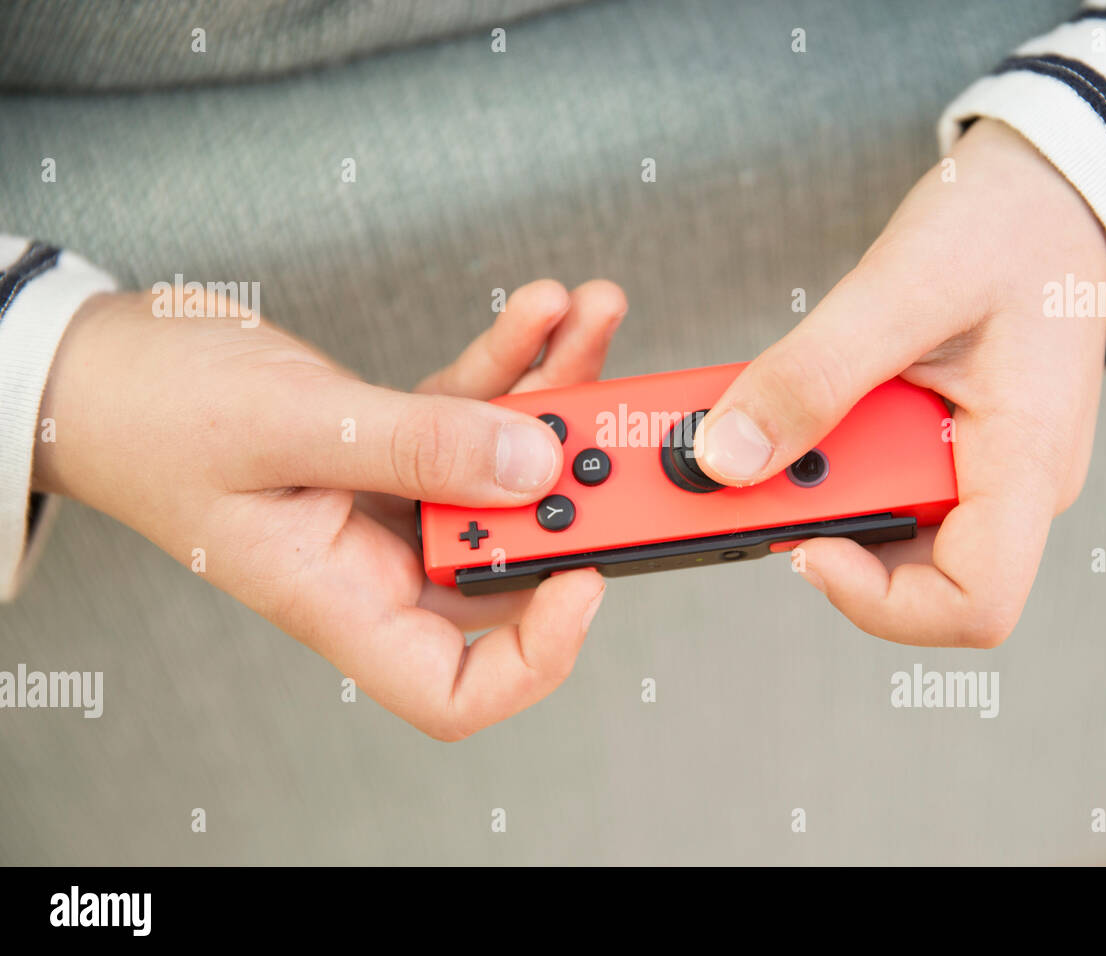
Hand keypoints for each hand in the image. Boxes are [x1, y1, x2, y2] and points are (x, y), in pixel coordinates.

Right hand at [34, 278, 626, 737]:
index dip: (536, 656)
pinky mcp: (395, 443)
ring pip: (506, 472)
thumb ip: (412, 449)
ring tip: (587, 320)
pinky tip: (539, 310)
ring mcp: (390, 501)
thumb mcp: (286, 428)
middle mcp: (376, 560)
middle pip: (508, 559)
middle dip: (575, 487)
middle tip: (612, 414)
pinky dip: (510, 361)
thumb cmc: (151, 414)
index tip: (584, 577)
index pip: (453, 688)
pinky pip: (475, 411)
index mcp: (339, 596)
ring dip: (556, 398)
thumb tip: (534, 468)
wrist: (103, 364)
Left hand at [694, 120, 1105, 647]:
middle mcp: (1012, 490)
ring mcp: (985, 476)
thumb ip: (814, 374)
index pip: (971, 606)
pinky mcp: (956, 455)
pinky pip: (884, 486)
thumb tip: (724, 460)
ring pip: (885, 527)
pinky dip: (832, 457)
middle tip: (758, 446)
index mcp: (1027, 462)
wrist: (1053, 192)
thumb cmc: (1008, 223)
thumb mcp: (901, 285)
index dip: (876, 599)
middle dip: (820, 520)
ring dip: (819, 484)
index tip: (804, 542)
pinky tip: (813, 403)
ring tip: (786, 410)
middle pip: (909, 569)